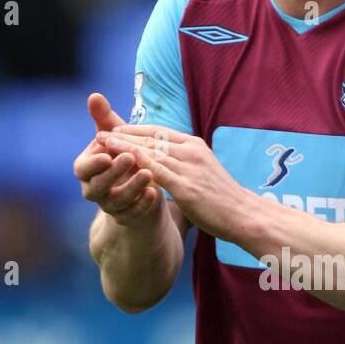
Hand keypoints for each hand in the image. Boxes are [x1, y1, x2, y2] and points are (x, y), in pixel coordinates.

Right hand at [73, 94, 160, 224]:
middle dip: (113, 173)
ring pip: (117, 201)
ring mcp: (110, 206)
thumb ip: (104, 119)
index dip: (93, 163)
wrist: (139, 187)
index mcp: (87, 170)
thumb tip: (94, 95)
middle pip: (97, 186)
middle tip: (130, 158)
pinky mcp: (128, 217)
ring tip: (149, 173)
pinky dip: (143, 204)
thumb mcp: (116, 138)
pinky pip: (133, 214)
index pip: (82, 169)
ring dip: (132, 187)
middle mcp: (94, 190)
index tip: (106, 153)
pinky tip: (155, 192)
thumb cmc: (124, 156)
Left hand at [97, 124, 252, 239]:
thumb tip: (168, 161)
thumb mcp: (204, 172)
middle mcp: (191, 153)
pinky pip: (156, 173)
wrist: (243, 215)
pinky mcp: (186, 188)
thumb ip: (185, 163)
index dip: (136, 130)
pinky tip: (121, 162)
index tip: (116, 129)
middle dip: (124, 135)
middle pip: (151, 139)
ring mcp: (189, 169)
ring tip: (103, 144)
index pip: (160, 132)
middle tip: (101, 132)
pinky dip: (137, 164)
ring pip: (150, 152)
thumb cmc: (222, 198)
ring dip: (124, 146)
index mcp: (195, 146)